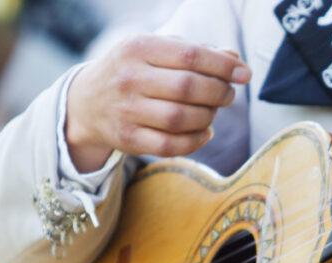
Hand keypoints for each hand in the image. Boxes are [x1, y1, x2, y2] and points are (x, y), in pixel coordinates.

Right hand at [65, 35, 251, 172]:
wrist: (87, 102)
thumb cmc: (133, 71)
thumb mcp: (156, 51)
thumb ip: (194, 51)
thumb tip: (234, 57)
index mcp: (138, 47)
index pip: (191, 55)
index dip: (224, 66)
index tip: (244, 74)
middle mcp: (129, 78)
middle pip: (188, 87)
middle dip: (218, 92)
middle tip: (228, 95)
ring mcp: (127, 110)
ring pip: (181, 118)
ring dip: (208, 116)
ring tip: (213, 111)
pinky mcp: (128, 139)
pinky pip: (171, 145)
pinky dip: (196, 141)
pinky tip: (205, 132)